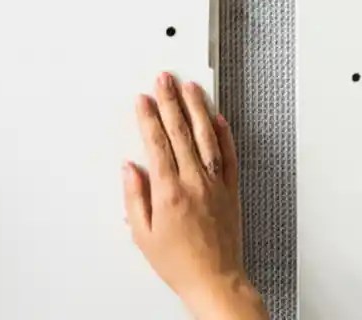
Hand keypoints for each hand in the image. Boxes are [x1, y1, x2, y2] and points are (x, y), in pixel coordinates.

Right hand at [123, 73, 266, 319]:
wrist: (215, 281)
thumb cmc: (179, 263)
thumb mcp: (143, 234)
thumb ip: (135, 198)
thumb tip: (130, 169)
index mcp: (169, 192)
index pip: (157, 144)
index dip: (148, 118)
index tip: (143, 100)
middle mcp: (194, 183)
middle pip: (180, 132)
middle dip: (170, 102)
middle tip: (164, 80)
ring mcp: (215, 184)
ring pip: (206, 137)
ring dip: (197, 108)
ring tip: (190, 88)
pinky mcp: (231, 190)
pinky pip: (228, 156)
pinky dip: (224, 134)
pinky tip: (218, 118)